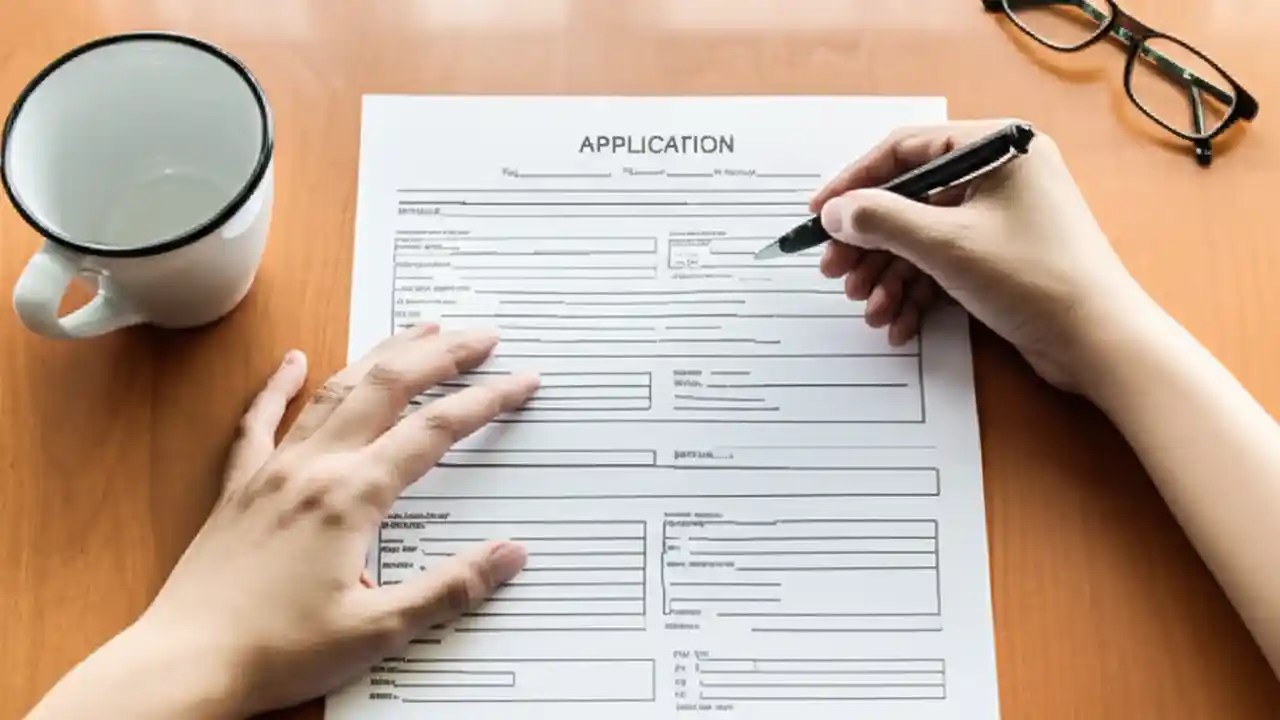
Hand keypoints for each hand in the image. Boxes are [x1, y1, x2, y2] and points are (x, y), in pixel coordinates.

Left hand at [135, 325, 537, 715]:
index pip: (434, 431)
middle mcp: (314, 468)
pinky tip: (293, 360)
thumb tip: (512, 554)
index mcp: (352, 497)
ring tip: (418, 331)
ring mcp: (273, 471)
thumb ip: (450, 587)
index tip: (522, 380)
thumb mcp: (379, 629)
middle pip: (388, 388)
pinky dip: (278, 386)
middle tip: (481, 336)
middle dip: (441, 355)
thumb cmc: (278, 652)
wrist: (185, 664)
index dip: (485, 400)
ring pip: (334, 392)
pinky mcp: (240, 488)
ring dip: (381, 355)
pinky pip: (260, 422)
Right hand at [813, 120, 1150, 391]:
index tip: (818, 215)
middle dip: (869, 242)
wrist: (1100, 343)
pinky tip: (897, 322)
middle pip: (909, 199)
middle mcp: (1000, 174)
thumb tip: (835, 212)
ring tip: (868, 307)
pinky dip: (916, 291)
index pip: (906, 149)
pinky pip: (942, 263)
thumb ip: (882, 221)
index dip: (854, 183)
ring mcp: (1001, 217)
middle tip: (835, 272)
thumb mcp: (947, 245)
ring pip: (921, 237)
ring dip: (888, 274)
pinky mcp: (1000, 257)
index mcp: (998, 147)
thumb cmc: (1036, 279)